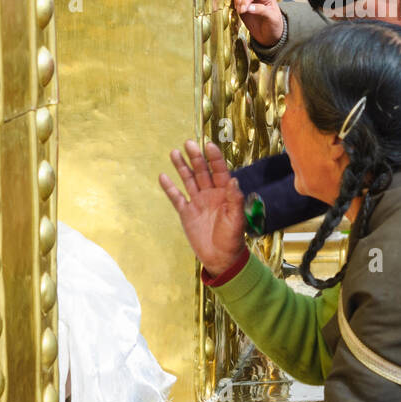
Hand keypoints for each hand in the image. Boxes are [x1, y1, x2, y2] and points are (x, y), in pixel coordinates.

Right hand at [158, 141, 246, 277]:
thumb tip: (233, 179)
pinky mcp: (186, 213)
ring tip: (174, 152)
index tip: (208, 145)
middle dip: (195, 157)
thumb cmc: (233, 238)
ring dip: (182, 167)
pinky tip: (163, 176)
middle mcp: (210, 193)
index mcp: (225, 193)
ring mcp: (197, 202)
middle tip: (189, 143)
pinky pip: (176, 198)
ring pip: (188, 180)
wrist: (221, 258)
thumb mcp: (237, 219)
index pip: (219, 171)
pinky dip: (170, 188)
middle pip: (202, 171)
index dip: (214, 158)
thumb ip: (235, 199)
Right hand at [232, 0, 283, 46]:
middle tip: (240, 10)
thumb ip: (262, 11)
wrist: (270, 35)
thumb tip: (248, 7)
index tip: (243, 11)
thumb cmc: (274, 26)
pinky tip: (235, 10)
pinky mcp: (242, 5)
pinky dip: (232, 1)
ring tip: (238, 10)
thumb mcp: (273, 19)